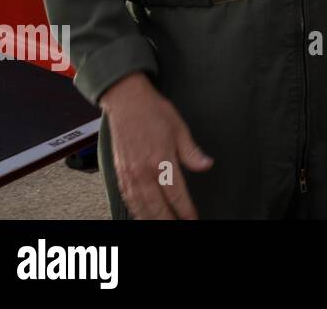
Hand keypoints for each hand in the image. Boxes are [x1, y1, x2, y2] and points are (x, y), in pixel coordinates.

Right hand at [100, 73, 212, 219]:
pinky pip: (128, 198)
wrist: (126, 101)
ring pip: (140, 206)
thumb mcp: (180, 129)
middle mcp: (143, 171)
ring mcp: (129, 173)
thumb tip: (206, 165)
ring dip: (152, 219)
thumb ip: (192, 152)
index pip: (176, 194)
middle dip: (169, 219)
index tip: (192, 218)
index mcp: (160, 160)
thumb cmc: (152, 111)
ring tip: (163, 223)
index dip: (185, 210)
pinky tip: (142, 214)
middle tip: (180, 225)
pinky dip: (136, 210)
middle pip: (157, 206)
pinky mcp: (120, 172)